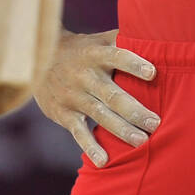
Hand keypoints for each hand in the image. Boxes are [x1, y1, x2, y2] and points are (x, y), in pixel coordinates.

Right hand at [34, 28, 159, 166]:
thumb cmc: (82, 50)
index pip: (116, 56)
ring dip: (121, 129)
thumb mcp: (98, 40)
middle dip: (134, 110)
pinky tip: (104, 161)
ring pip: (100, 114)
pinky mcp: (64, 114)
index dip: (133, 63)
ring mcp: (73, 96)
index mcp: (96, 55)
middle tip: (155, 123)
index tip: (152, 72)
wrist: (38, 60)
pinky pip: (78, 132)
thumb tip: (156, 33)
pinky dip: (90, 146)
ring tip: (141, 141)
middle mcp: (85, 75)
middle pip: (112, 94)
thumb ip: (122, 38)